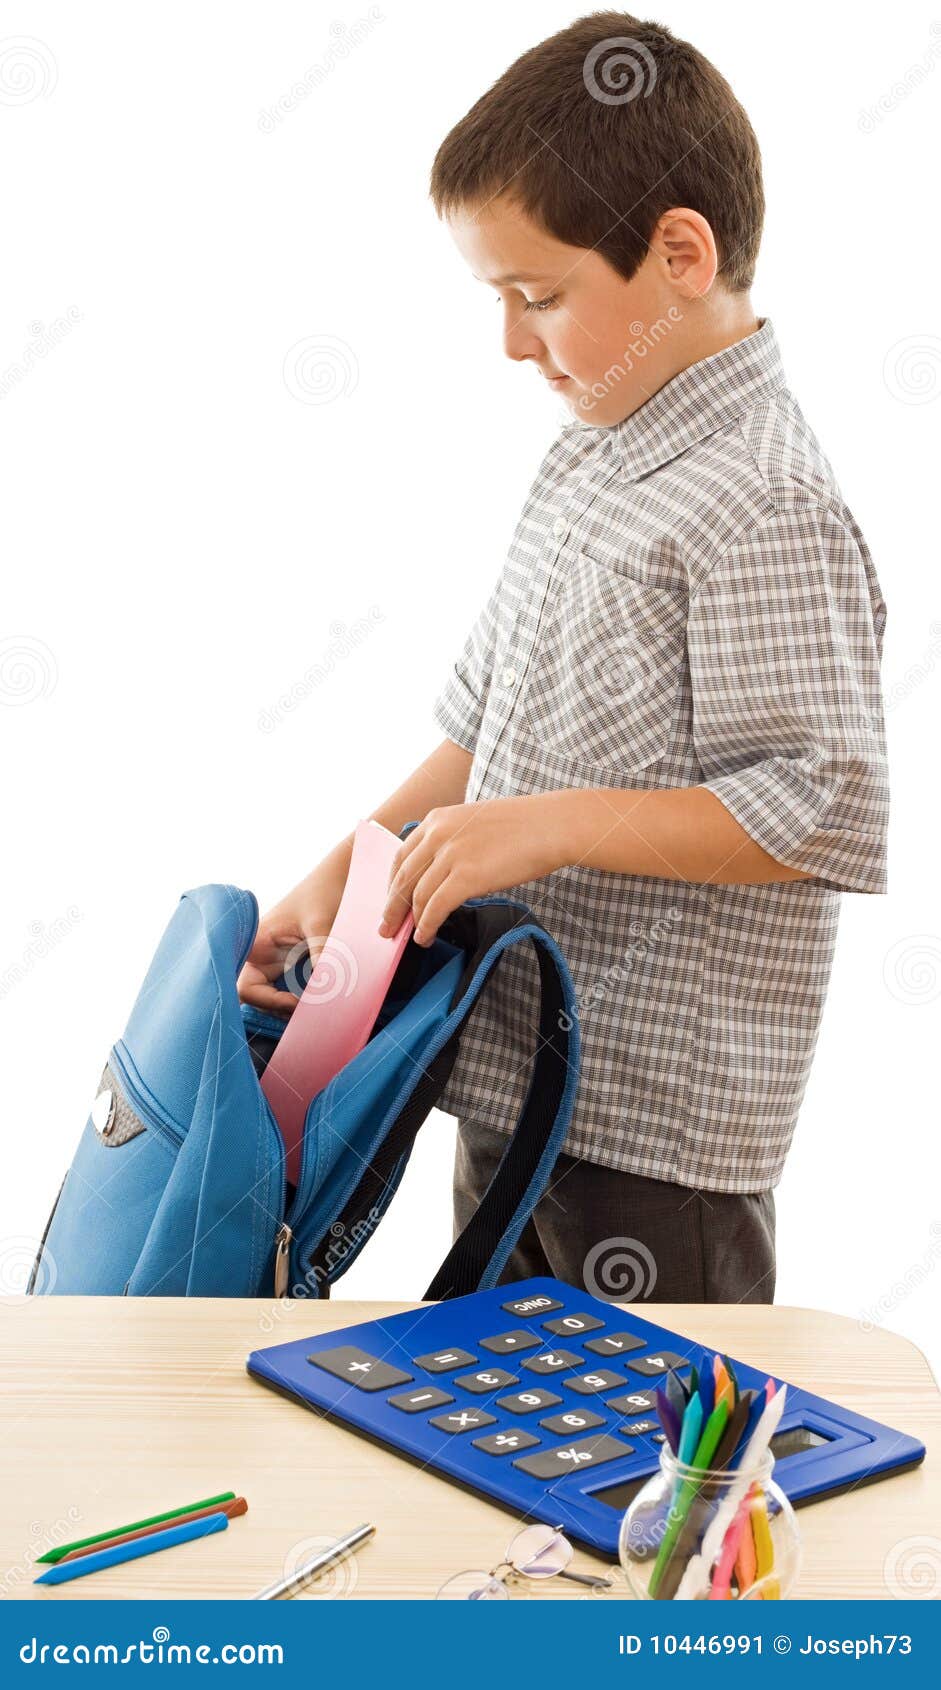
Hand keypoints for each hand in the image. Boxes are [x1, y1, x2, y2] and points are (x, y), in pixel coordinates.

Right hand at [237, 872, 343, 1017]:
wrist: (345, 872)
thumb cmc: (325, 890)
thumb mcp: (322, 924)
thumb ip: (322, 957)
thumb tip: (326, 991)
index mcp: (256, 943)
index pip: (246, 989)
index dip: (269, 1003)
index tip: (298, 1004)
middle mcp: (261, 955)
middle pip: (258, 999)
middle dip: (280, 1010)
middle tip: (310, 1012)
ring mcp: (277, 960)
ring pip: (275, 997)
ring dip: (293, 1006)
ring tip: (318, 1006)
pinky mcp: (294, 962)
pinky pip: (292, 989)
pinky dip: (305, 997)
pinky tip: (322, 997)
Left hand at [377, 795, 569, 945]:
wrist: (552, 825)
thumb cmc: (523, 827)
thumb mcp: (473, 823)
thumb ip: (450, 841)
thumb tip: (438, 874)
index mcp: (437, 819)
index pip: (401, 856)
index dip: (392, 883)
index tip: (391, 901)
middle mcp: (437, 834)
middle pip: (402, 878)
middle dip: (391, 907)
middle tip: (386, 928)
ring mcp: (450, 855)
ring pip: (416, 896)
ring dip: (409, 922)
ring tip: (410, 937)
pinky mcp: (466, 876)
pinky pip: (434, 908)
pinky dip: (426, 927)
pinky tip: (426, 937)